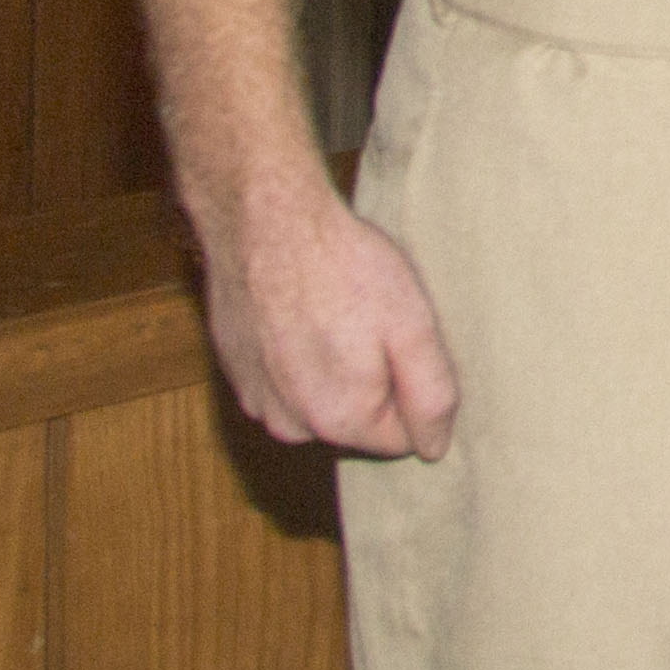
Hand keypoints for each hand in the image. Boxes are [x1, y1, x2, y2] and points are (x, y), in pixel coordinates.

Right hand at [192, 176, 457, 459]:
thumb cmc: (345, 268)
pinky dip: (298, 354)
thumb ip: (429, 395)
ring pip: (318, 402)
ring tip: (339, 315)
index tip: (406, 346)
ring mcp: (254, 397)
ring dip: (334, 369)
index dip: (413, 394)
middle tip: (375, 325)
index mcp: (337, 420)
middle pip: (357, 423)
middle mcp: (288, 424)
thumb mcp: (413, 328)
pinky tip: (307, 311)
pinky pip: (284, 379)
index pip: (399, 441)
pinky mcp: (235, 369)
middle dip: (375, 383)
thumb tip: (434, 449)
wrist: (265, 219)